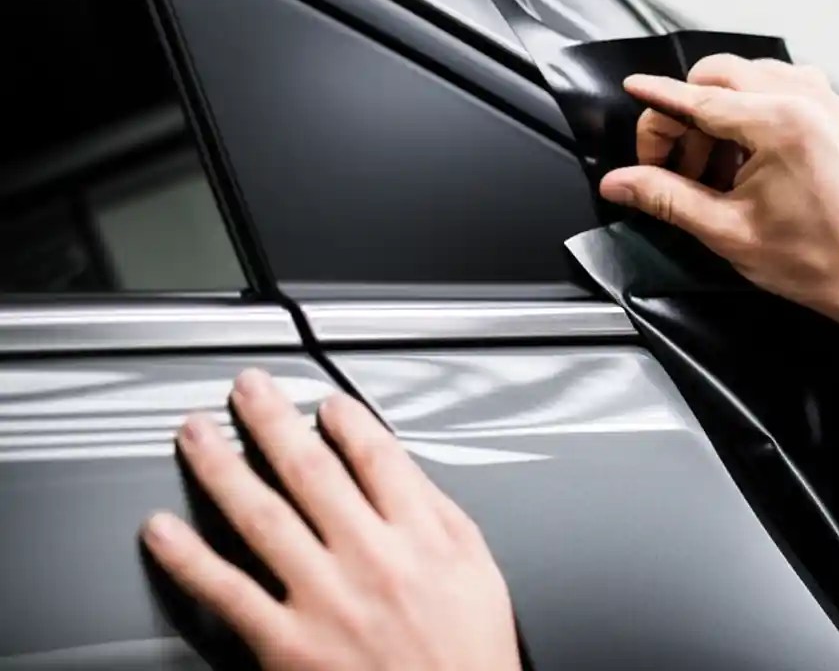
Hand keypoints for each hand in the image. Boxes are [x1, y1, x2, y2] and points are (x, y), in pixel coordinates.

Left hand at [140, 369, 520, 670]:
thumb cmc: (466, 655)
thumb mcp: (479, 572)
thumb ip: (440, 515)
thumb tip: (404, 471)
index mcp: (420, 537)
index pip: (376, 456)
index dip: (345, 418)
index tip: (324, 403)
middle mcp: (370, 560)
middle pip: (311, 470)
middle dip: (272, 420)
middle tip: (247, 389)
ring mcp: (324, 600)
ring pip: (262, 516)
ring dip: (221, 466)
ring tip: (197, 434)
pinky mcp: (288, 644)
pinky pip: (228, 592)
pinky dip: (188, 557)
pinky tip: (164, 529)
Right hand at [600, 54, 838, 324]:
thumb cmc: (817, 260)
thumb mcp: (727, 231)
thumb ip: (667, 199)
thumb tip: (620, 183)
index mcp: (780, 123)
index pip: (698, 99)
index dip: (659, 99)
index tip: (634, 89)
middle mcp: (804, 99)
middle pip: (717, 77)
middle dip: (685, 115)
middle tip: (671, 165)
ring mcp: (822, 100)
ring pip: (744, 81)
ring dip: (715, 116)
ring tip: (710, 173)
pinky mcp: (831, 111)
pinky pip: (775, 90)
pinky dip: (747, 115)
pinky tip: (741, 161)